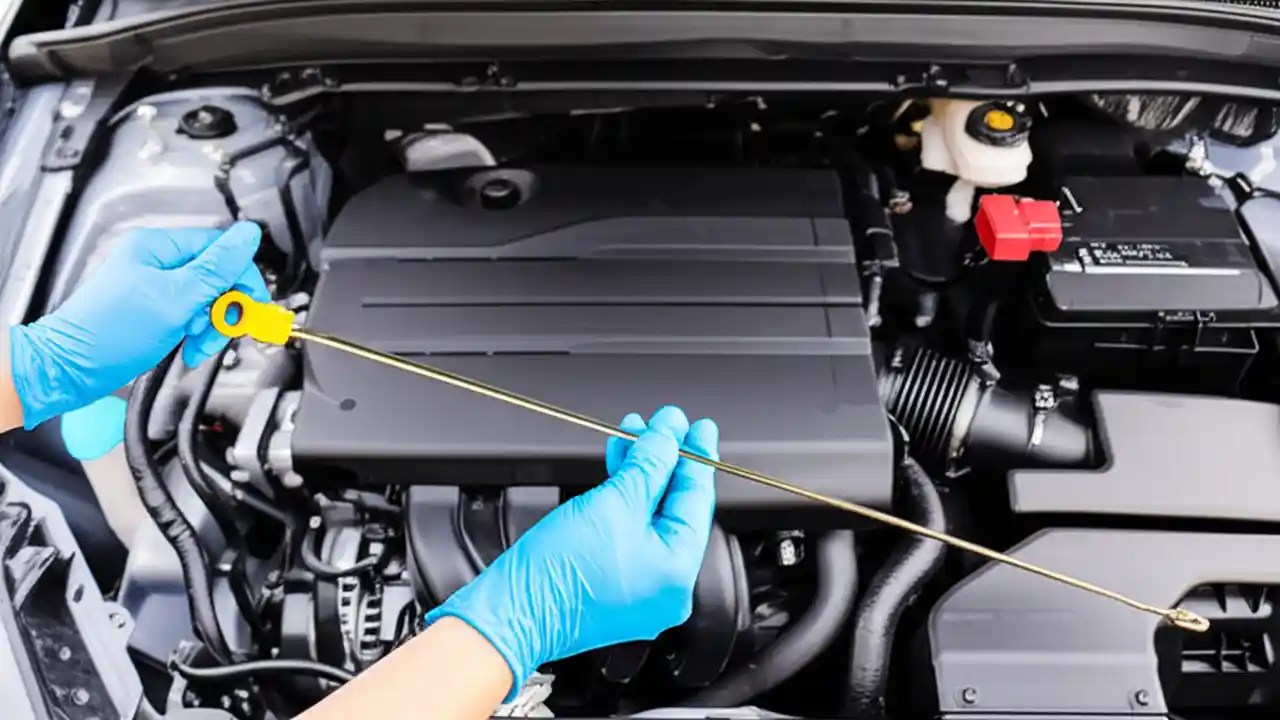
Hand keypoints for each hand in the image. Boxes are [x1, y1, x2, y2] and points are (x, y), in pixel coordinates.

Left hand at [7, 222, 267, 428]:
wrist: (69, 370)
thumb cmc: (108, 334)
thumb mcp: (174, 299)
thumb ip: (216, 269)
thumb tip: (248, 236)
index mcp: (157, 247)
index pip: (220, 248)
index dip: (242, 276)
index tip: (251, 303)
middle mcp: (156, 262)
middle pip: (216, 276)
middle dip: (224, 308)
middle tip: (221, 329)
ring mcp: (154, 288)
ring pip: (207, 300)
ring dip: (211, 326)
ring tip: (199, 344)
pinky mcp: (154, 311)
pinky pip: (191, 316)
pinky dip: (196, 335)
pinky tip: (190, 348)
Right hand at [425, 405, 718, 699]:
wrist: (509, 612)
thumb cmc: (555, 574)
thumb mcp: (612, 503)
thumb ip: (648, 465)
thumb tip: (668, 439)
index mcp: (678, 573)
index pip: (697, 500)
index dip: (696, 455)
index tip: (697, 427)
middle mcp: (668, 588)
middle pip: (675, 507)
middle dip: (665, 460)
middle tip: (665, 424)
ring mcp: (642, 590)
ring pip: (651, 517)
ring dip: (641, 473)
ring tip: (633, 436)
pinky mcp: (616, 585)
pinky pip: (632, 532)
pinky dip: (625, 499)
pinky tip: (618, 468)